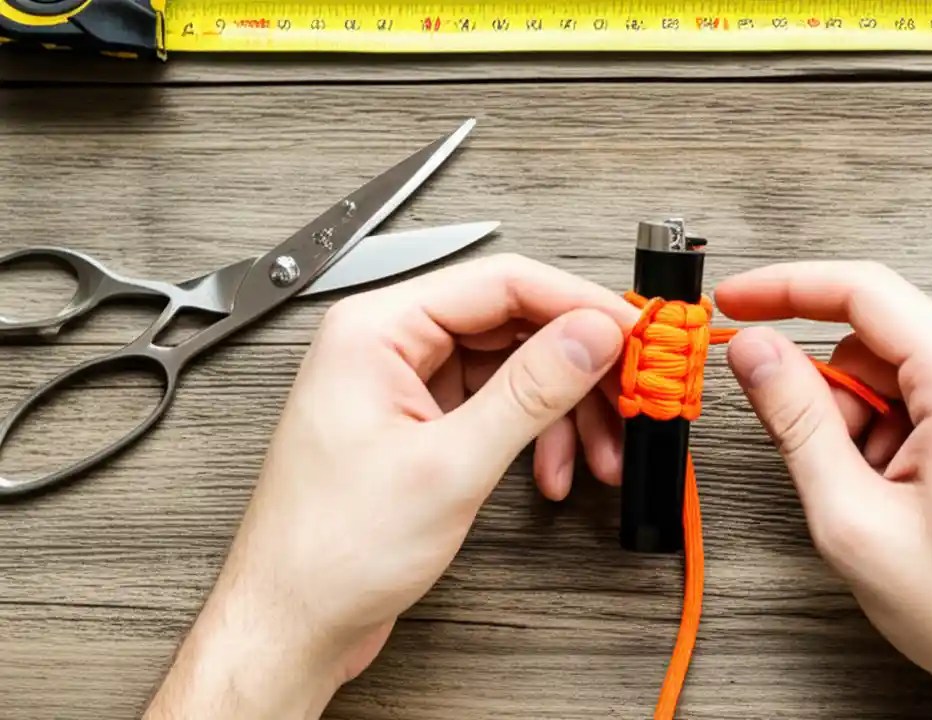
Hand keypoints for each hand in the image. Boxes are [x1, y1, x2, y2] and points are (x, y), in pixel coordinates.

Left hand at [145, 254, 636, 719]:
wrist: (293, 623)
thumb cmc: (331, 551)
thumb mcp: (450, 465)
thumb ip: (530, 391)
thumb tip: (590, 335)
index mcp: (376, 330)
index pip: (501, 283)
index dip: (577, 304)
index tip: (634, 334)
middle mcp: (388, 346)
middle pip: (513, 324)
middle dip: (578, 369)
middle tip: (630, 398)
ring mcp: (404, 386)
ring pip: (513, 369)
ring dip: (565, 412)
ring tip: (598, 456)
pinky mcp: (418, 424)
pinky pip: (496, 406)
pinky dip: (535, 436)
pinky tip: (554, 472)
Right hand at [717, 262, 931, 719]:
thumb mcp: (853, 518)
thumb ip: (796, 419)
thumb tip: (755, 350)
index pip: (863, 291)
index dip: (784, 288)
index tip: (734, 301)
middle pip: (876, 339)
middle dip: (833, 397)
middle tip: (833, 471)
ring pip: (896, 368)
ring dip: (865, 423)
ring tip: (882, 497)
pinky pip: (927, 390)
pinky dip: (896, 432)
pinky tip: (907, 490)